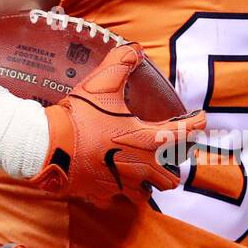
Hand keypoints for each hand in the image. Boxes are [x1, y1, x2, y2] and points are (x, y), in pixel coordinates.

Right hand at [27, 43, 205, 202]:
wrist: (47, 145)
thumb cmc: (78, 116)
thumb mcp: (101, 83)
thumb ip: (122, 62)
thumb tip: (136, 49)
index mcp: (143, 139)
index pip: (181, 135)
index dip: (196, 125)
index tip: (200, 119)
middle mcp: (137, 166)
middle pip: (169, 179)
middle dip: (171, 167)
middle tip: (165, 153)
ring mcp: (120, 183)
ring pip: (146, 194)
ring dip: (147, 183)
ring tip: (141, 170)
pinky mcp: (101, 193)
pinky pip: (116, 198)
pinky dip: (117, 191)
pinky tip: (111, 179)